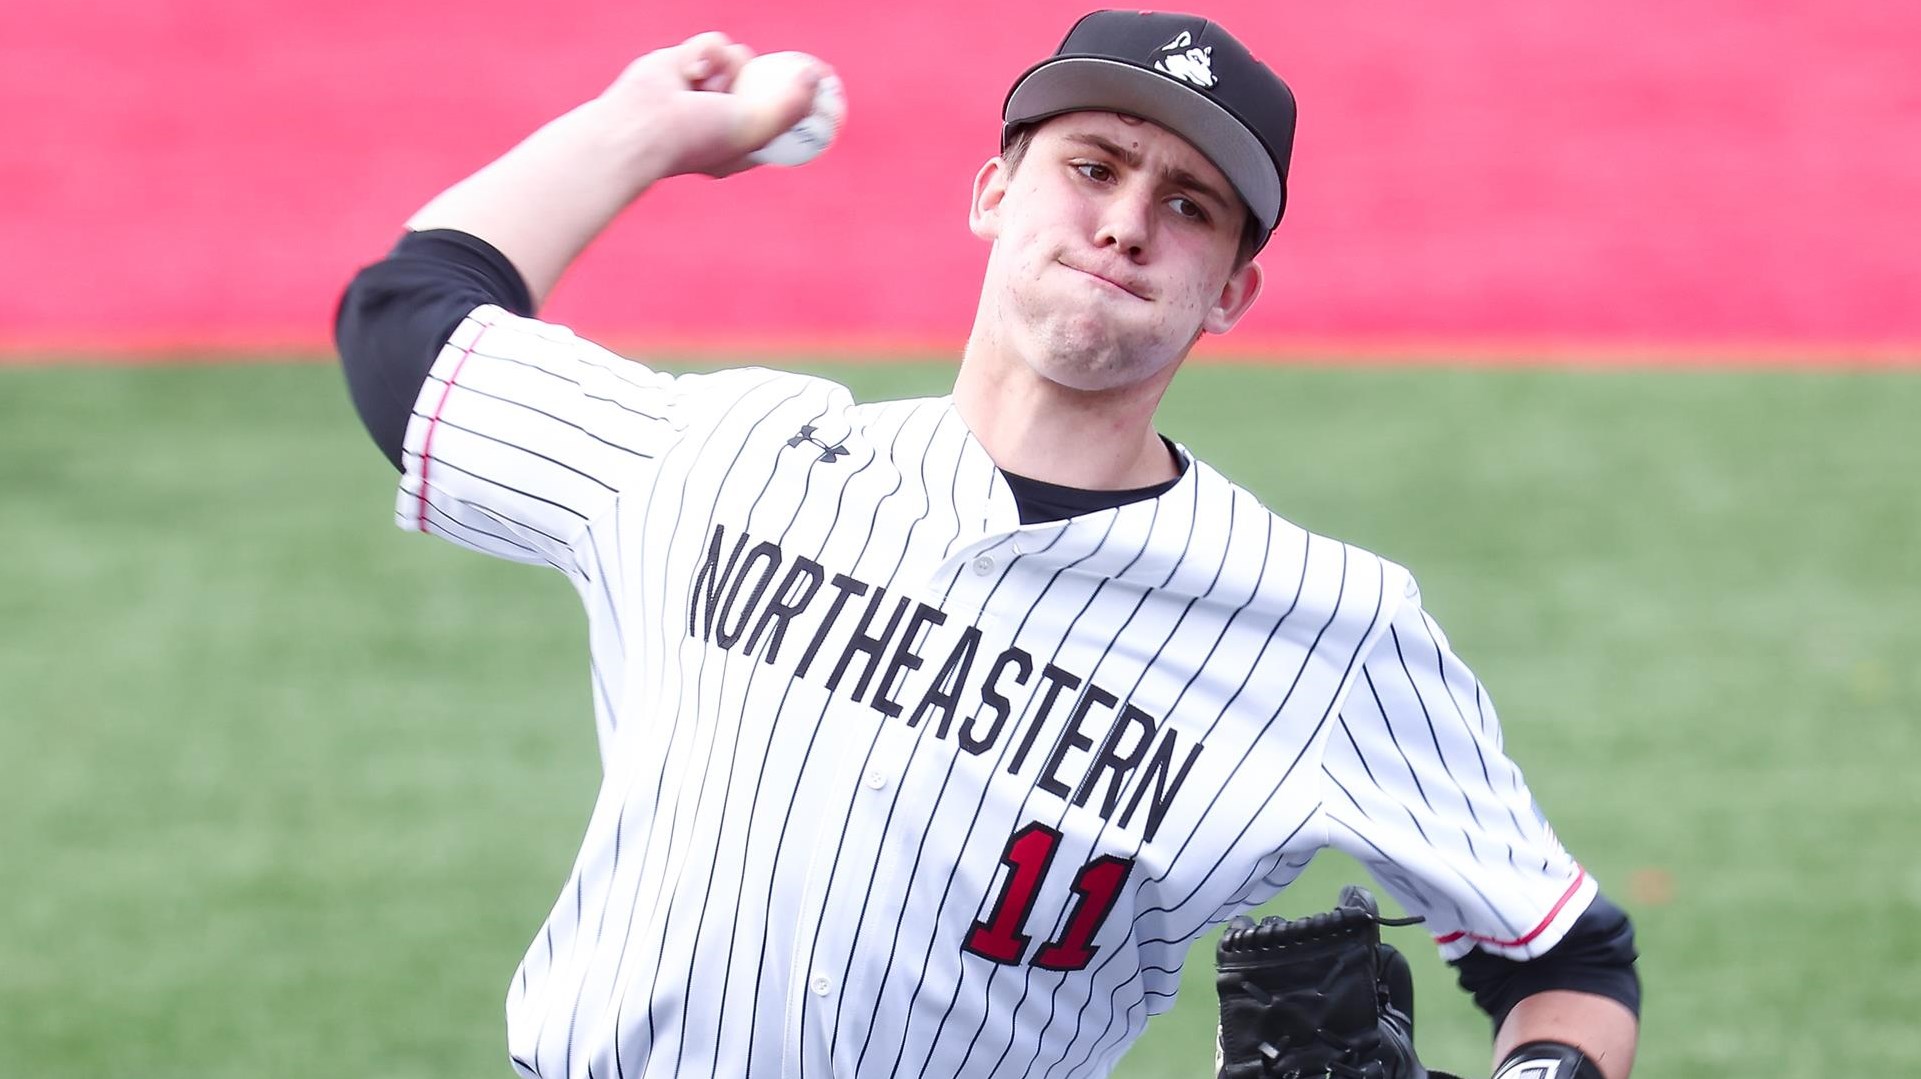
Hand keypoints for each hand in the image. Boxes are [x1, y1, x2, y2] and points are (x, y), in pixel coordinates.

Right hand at [593, 32, 826, 179]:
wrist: (642, 123)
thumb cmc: (697, 136)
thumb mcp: (756, 126)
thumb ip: (791, 105)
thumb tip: (818, 77)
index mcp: (740, 141)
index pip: (780, 118)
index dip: (801, 102)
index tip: (825, 88)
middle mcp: (722, 114)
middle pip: (763, 81)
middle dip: (773, 76)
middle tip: (798, 70)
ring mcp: (703, 87)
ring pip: (739, 55)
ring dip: (730, 66)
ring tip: (707, 86)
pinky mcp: (683, 61)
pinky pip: (713, 42)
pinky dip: (705, 53)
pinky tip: (689, 73)